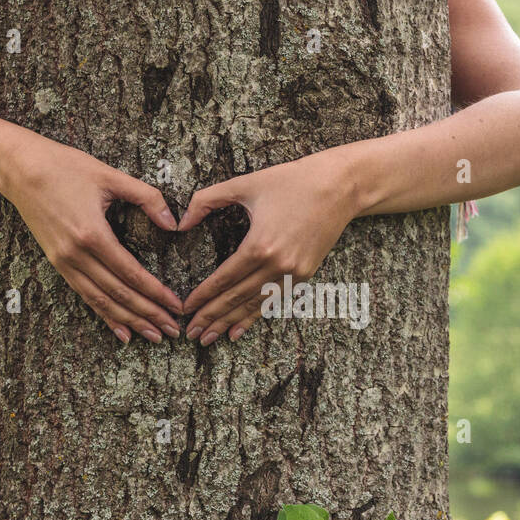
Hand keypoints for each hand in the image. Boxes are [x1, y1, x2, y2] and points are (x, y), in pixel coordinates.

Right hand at [0, 136, 182, 342]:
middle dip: (149, 315)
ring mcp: (64, 262)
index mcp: (93, 234)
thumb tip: (174, 223)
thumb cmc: (66, 167)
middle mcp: (77, 255)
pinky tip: (121, 332)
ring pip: (102, 302)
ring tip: (154, 336)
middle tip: (173, 330)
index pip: (132, 274)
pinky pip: (85, 296)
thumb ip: (147, 197)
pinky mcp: (57, 263)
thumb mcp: (110, 175)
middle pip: (119, 295)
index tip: (177, 306)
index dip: (157, 293)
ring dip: (130, 321)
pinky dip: (105, 316)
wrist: (19, 169)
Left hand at [177, 145, 364, 343]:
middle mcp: (277, 265)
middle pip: (236, 298)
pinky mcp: (305, 274)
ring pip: (254, 305)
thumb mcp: (244, 184)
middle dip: (211, 317)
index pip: (224, 279)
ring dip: (229, 323)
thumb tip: (180, 223)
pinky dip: (254, 317)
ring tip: (208, 338)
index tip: (185, 309)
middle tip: (191, 333)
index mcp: (259, 245)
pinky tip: (238, 330)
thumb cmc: (291, 180)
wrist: (340, 186)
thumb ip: (206, 200)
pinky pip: (273, 301)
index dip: (202, 296)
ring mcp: (293, 273)